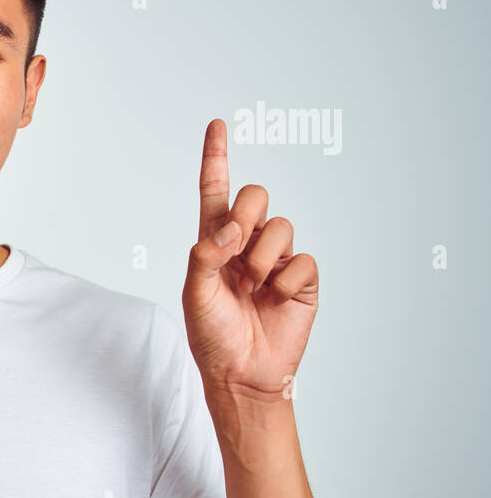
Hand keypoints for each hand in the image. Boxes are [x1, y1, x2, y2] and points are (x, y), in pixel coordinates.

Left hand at [182, 119, 318, 402]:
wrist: (241, 373)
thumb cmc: (212, 335)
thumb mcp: (195, 293)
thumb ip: (205, 253)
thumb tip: (230, 228)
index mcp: (214, 242)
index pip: (215, 191)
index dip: (217, 157)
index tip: (217, 125)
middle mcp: (246, 244)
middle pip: (256, 196)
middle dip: (246, 213)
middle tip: (235, 245)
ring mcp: (276, 260)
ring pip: (280, 227)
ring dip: (262, 257)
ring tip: (253, 288)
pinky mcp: (302, 279)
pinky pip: (303, 260)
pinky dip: (286, 280)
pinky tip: (275, 300)